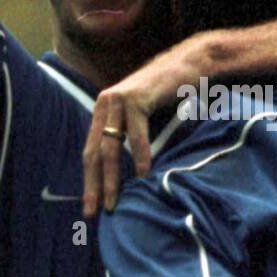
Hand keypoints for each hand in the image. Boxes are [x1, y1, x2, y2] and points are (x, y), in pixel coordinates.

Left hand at [83, 33, 215, 215]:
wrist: (187, 64)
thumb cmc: (169, 94)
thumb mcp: (142, 117)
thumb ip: (130, 136)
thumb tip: (128, 173)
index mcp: (103, 112)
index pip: (89, 152)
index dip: (89, 181)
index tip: (90, 207)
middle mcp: (104, 104)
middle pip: (93, 152)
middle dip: (94, 185)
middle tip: (95, 212)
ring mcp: (118, 99)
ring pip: (110, 146)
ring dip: (112, 177)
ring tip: (115, 201)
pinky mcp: (135, 97)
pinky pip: (136, 133)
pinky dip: (140, 155)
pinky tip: (143, 174)